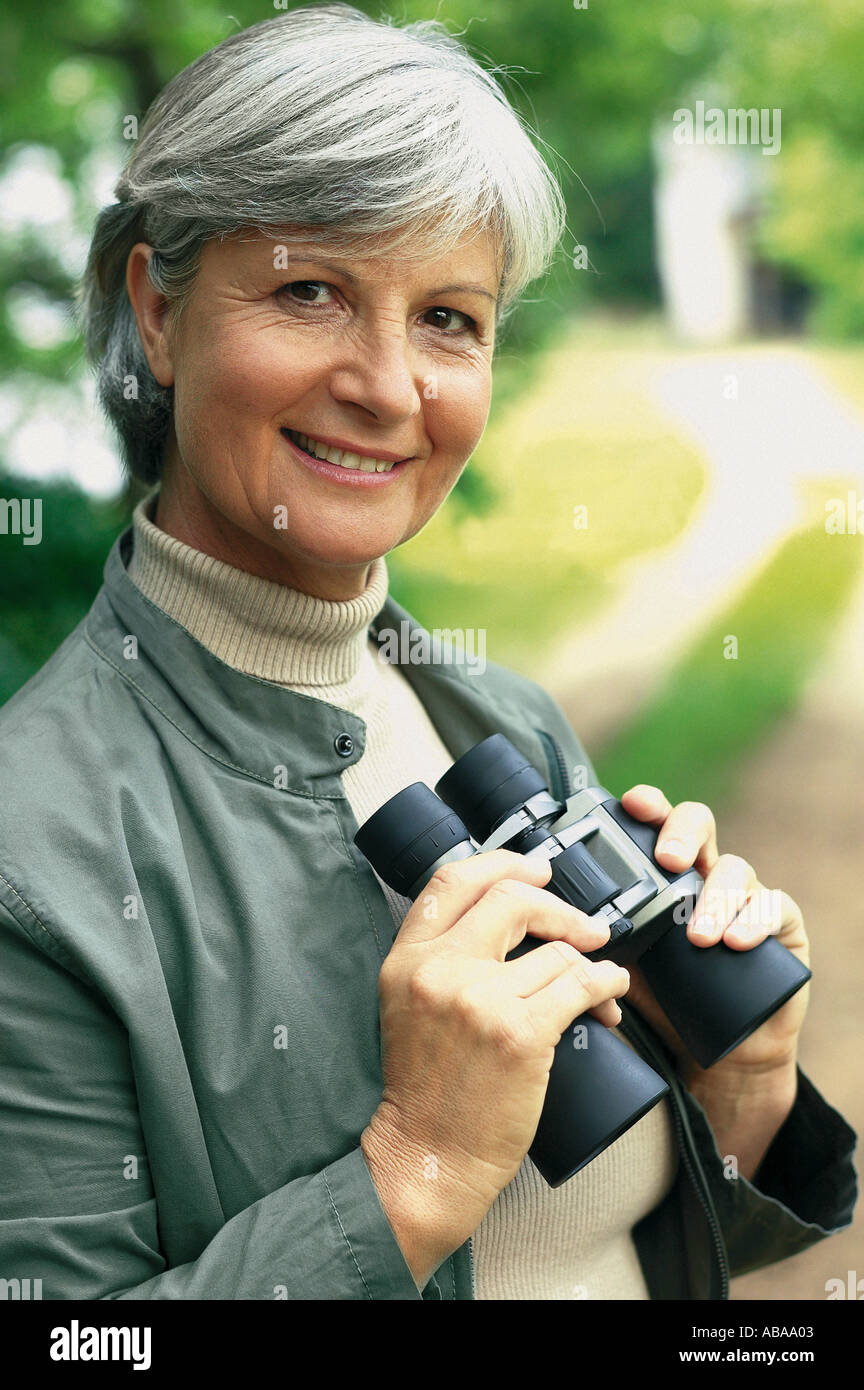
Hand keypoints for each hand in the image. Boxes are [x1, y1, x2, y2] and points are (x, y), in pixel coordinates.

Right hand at [361, 849, 630, 1287]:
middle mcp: (439, 970)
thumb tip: (507, 919)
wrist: (427, 1156)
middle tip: (584, 925)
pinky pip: (578, 985)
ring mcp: (480, 999)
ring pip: (555, 950)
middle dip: (559, 907)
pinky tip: (610, 992)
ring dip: (590, 960)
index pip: (452, 881)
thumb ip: (440, 960)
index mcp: (407, 959)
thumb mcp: (409, 1006)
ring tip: (601, 979)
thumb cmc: (426, 1089)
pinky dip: (605, 983)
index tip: (536, 867)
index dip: (502, 861)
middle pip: (511, 899)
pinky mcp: (520, 1032)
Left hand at [617, 785, 809, 1082]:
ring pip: (736, 868)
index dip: (647, 805)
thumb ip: (590, 937)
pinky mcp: (778, 925)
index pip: (654, 823)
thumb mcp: (619, 961)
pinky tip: (736, 940)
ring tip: (698, 935)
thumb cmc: (663, 996)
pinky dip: (754, 920)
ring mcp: (743, 894)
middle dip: (681, 833)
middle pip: (697, 823)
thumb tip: (545, 924)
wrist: (718, 1050)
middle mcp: (702, 872)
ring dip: (715, 897)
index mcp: (661, 871)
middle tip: (668, 861)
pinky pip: (773, 908)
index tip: (631, 804)